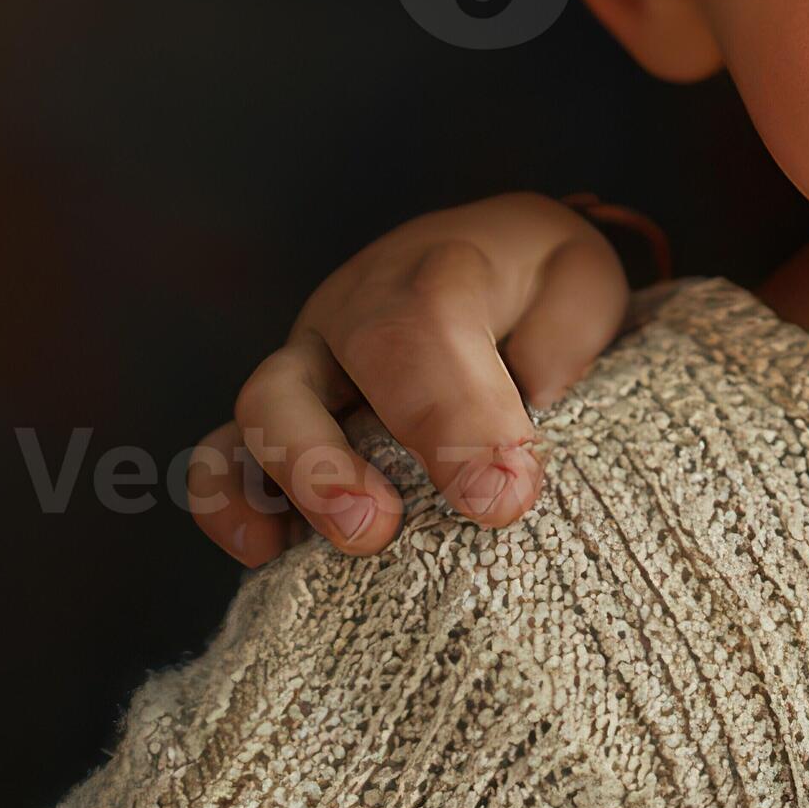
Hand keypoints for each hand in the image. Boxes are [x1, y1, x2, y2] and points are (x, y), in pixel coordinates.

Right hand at [184, 193, 639, 565]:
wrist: (495, 258)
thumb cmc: (540, 285)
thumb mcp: (580, 283)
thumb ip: (563, 337)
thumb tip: (531, 398)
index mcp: (437, 270)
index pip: (426, 331)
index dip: (457, 420)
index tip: (503, 500)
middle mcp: (360, 307)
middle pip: (322, 368)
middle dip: (344, 452)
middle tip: (382, 530)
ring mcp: (312, 359)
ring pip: (266, 404)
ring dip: (293, 479)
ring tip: (345, 541)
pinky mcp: (284, 412)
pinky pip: (228, 450)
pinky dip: (228, 499)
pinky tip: (263, 550)